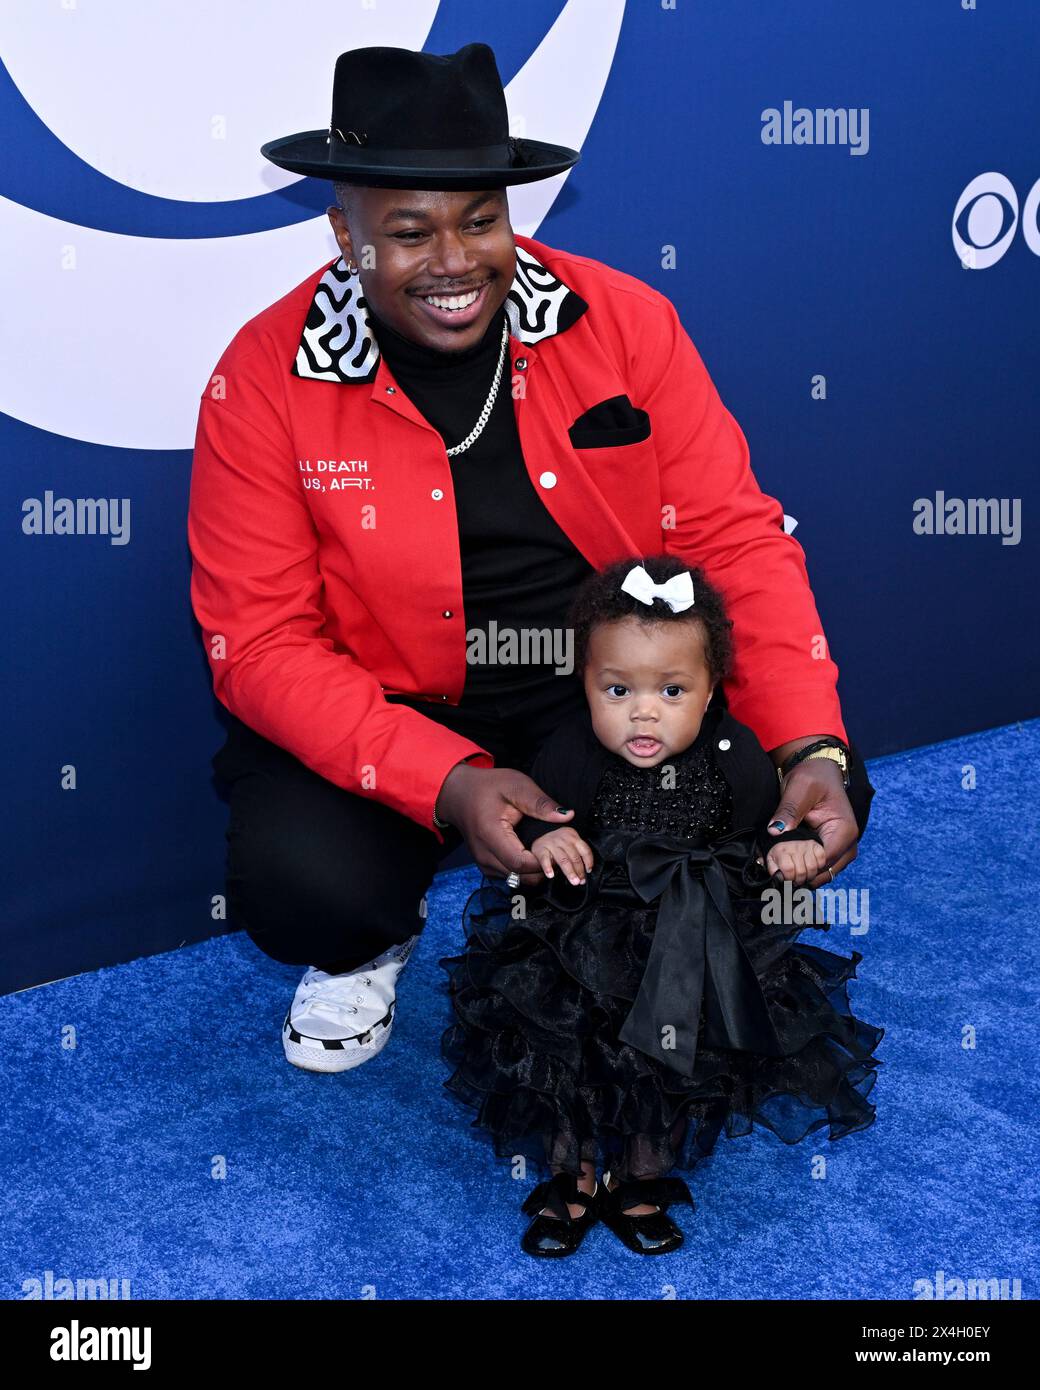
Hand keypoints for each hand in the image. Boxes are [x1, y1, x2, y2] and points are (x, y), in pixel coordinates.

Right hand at [434, 763, 574, 884]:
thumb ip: (540, 803)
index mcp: (491, 835)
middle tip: (557, 851)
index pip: (521, 864)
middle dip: (543, 869)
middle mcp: (484, 856)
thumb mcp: (515, 786)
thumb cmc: (486, 787)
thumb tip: (567, 816)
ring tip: (545, 851)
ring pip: (516, 880)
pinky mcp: (486, 867)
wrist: (458, 794)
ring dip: (534, 872)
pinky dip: (524, 871)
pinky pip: (510, 877)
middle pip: (520, 877)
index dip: (543, 862)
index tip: (557, 849)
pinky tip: (532, 854)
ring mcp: (484, 864)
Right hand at [530, 828, 594, 885]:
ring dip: (569, 872)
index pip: (584, 849)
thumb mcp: (569, 845)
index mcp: (573, 836)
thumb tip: (585, 872)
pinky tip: (551, 875)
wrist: (540, 839)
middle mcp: (563, 838)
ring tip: (573, 881)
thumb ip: (577, 854)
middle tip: (581, 881)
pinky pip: (545, 860)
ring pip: (563, 860)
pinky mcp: (540, 849)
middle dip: (579, 870)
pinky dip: (548, 868)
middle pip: (574, 856)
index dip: (588, 862)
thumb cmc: (558, 845)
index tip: (588, 871)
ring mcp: (551, 843)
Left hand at [767, 759, 858, 888]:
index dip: (800, 866)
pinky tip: (785, 863)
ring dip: (799, 873)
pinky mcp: (830, 852)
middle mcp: (848, 845)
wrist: (819, 772)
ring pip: (820, 875)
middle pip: (822, 873)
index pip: (823, 861)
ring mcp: (841, 851)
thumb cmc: (813, 776)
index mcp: (844, 831)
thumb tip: (775, 831)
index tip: (778, 864)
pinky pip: (817, 869)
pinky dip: (801, 869)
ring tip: (778, 865)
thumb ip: (789, 810)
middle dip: (798, 873)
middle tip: (776, 867)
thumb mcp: (800, 787)